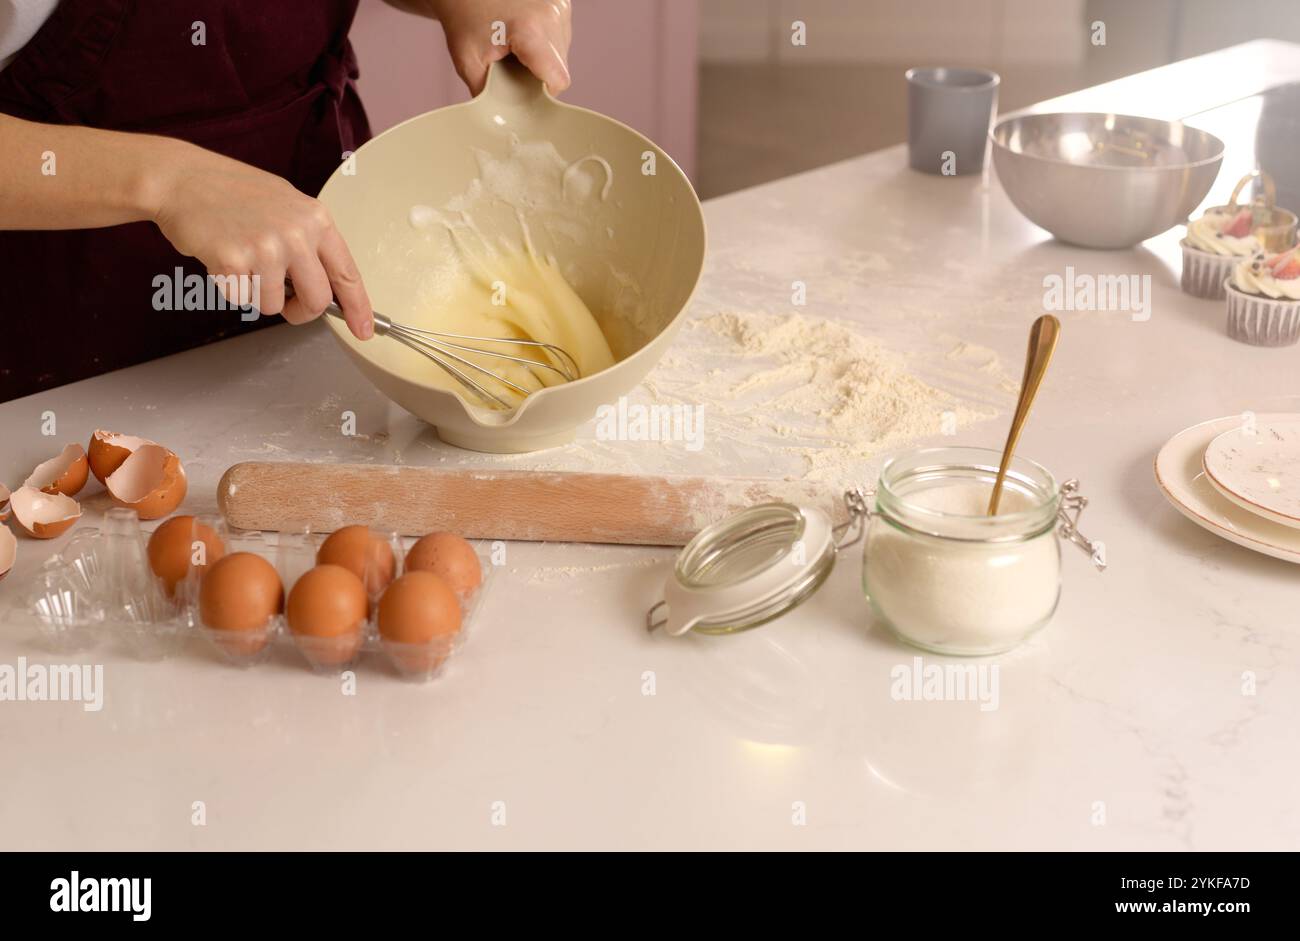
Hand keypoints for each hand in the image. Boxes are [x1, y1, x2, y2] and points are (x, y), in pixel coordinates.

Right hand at [151, 143, 373, 338]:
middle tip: (285, 303)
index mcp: (315, 219)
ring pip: (273, 304)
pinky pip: (241, 299)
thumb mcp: (286, 204)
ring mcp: (266, 248)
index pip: (347, 273)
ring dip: (256, 293)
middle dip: (301, 311)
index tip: (364, 329)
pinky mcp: (234, 261)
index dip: (358, 307)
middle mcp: (296, 234)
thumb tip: (329, 284)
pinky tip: (222, 257)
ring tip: (241, 260)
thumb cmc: (230, 191)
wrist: (181, 178)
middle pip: (316, 301)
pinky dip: (230, 287)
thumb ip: (310, 241)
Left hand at [429, 0, 571, 95]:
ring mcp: (560, 6)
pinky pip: (561, 36)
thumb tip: (501, 122)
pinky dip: (544, 43)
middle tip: (511, 67)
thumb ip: (487, 95)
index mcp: (532, 29)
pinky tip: (523, 34)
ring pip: (562, 54)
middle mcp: (553, 14)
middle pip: (560, 68)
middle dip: (537, 75)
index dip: (542, 94)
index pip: (557, 80)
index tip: (524, 93)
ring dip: (542, 59)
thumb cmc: (462, 15)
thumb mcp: (467, 60)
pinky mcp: (562, 2)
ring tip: (515, 47)